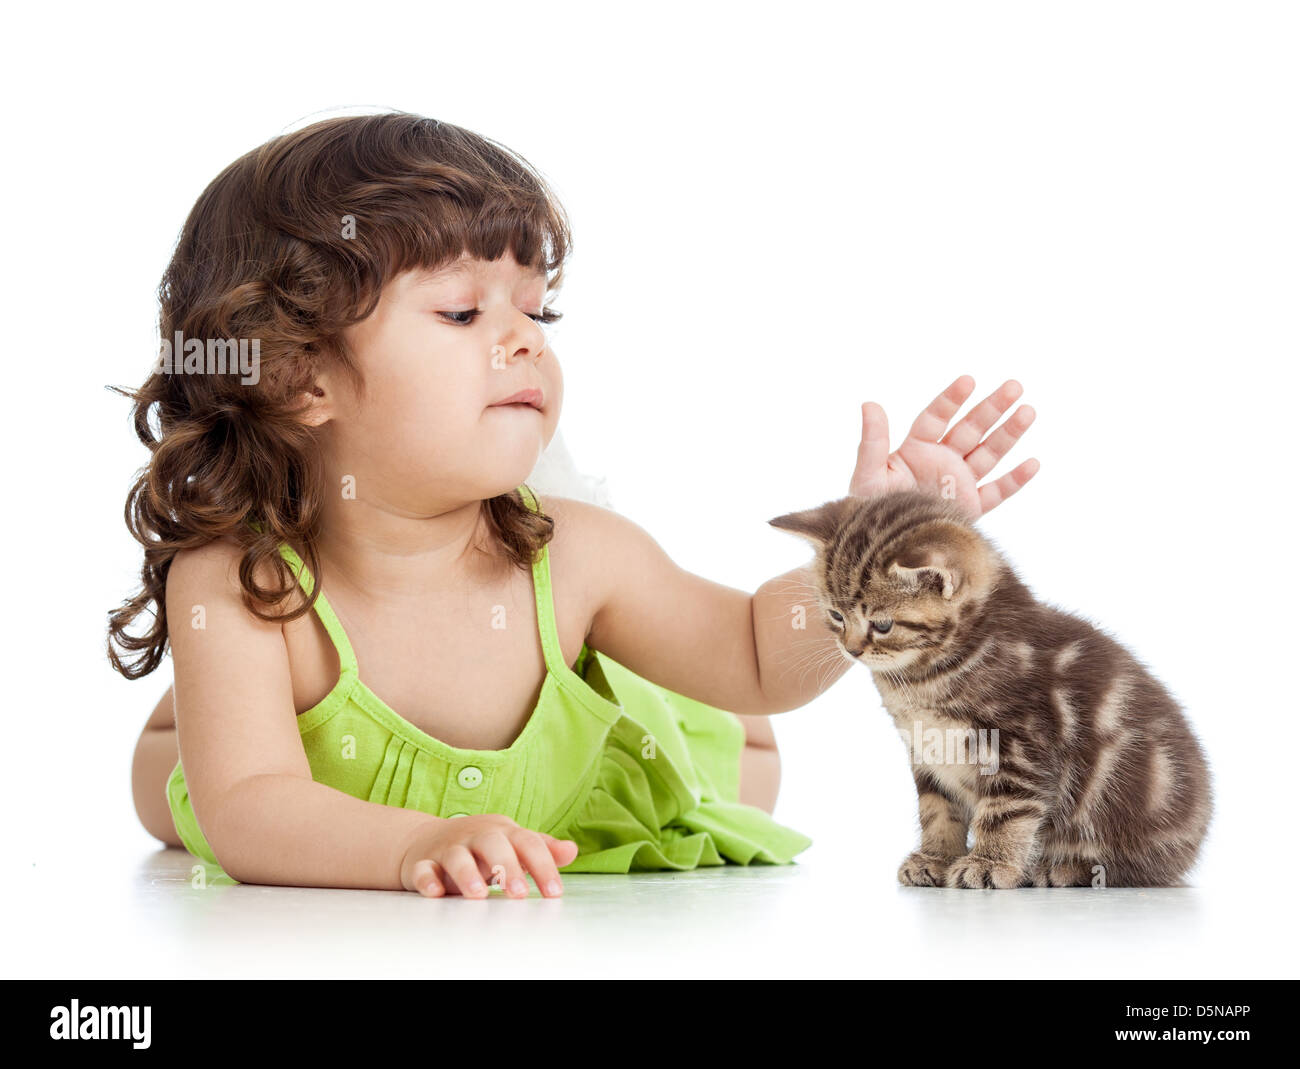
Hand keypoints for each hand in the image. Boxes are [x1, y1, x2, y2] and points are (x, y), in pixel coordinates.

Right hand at [399, 814, 579, 898]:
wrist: (427, 841)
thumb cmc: (481, 847)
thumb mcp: (512, 843)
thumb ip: (541, 849)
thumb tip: (572, 850)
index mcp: (503, 832)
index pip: (527, 843)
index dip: (543, 866)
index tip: (554, 893)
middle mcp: (476, 836)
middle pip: (493, 843)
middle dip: (507, 867)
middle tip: (519, 894)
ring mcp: (448, 848)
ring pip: (457, 856)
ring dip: (467, 874)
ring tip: (479, 895)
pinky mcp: (423, 863)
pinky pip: (423, 869)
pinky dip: (427, 879)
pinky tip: (435, 892)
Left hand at [848, 375, 1038, 519]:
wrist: (883, 549)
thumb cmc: (869, 510)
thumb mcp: (869, 475)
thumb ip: (873, 442)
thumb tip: (869, 403)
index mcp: (916, 450)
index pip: (937, 417)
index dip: (952, 399)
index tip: (968, 380)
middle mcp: (941, 461)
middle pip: (971, 428)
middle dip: (992, 407)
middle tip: (1014, 386)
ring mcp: (959, 483)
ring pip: (989, 453)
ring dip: (1009, 433)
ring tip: (1028, 411)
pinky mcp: (970, 507)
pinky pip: (997, 492)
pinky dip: (1014, 480)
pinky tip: (1033, 462)